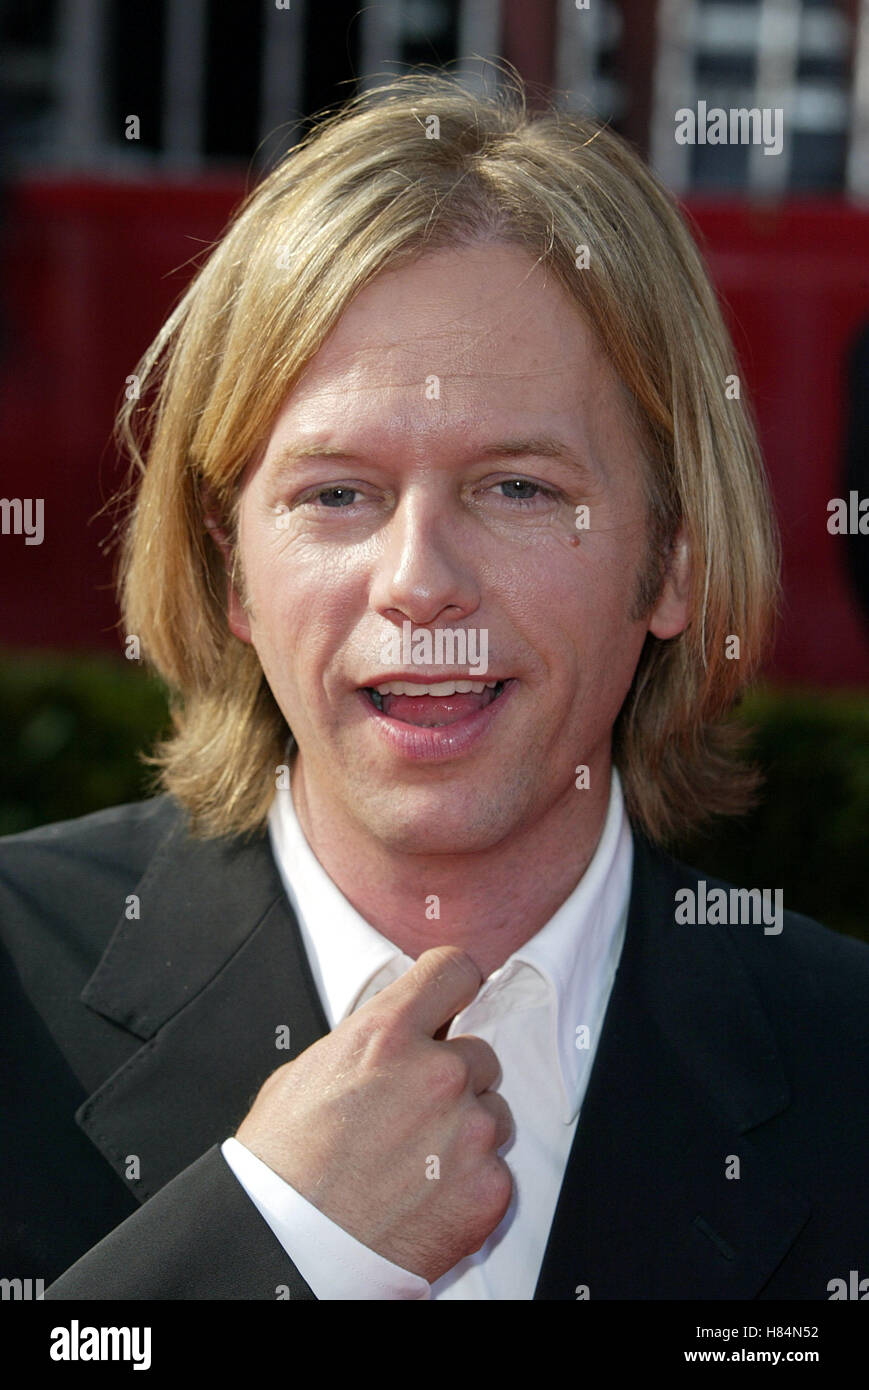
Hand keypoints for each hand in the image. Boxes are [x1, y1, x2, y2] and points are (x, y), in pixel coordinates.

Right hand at [235, 945, 512, 1281]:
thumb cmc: (283, 1168)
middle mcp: (437, 1073)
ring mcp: (470, 1130)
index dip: (452, 987)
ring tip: (415, 1162)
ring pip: (493, 1111)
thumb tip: (394, 1035)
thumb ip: (366, 1042)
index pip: (453, 971)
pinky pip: (496, 1168)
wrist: (289, 1250)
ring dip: (466, 1130)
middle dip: (451, 1079)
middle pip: (477, 1052)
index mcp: (387, 1033)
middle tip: (411, 1115)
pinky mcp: (489, 1186)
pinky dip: (470, 1183)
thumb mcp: (308, 1072)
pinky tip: (427, 1197)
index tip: (452, 999)